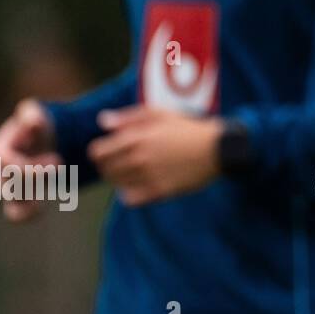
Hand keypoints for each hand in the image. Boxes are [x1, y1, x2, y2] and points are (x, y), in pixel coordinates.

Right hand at [0, 98, 59, 221]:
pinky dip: (28, 214)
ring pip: (11, 202)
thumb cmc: (37, 126)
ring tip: (48, 193)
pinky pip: (15, 214)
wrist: (43, 140)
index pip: (5, 161)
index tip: (58, 160)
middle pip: (7, 185)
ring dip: (31, 200)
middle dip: (35, 180)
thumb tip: (34, 121)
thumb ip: (32, 114)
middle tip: (59, 164)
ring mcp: (5, 185)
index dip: (28, 165)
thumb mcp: (35, 114)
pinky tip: (41, 206)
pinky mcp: (17, 197)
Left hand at [87, 105, 223, 206]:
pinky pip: (130, 199)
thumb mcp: (160, 114)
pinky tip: (138, 186)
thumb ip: (128, 117)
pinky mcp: (160, 191)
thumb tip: (102, 122)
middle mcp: (138, 158)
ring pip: (116, 184)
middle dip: (108, 165)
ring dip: (119, 179)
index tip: (109, 151)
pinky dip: (129, 194)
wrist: (217, 148)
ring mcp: (148, 176)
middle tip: (121, 162)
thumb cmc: (187, 128)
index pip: (97, 152)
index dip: (99, 152)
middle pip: (105, 170)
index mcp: (136, 138)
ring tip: (132, 172)